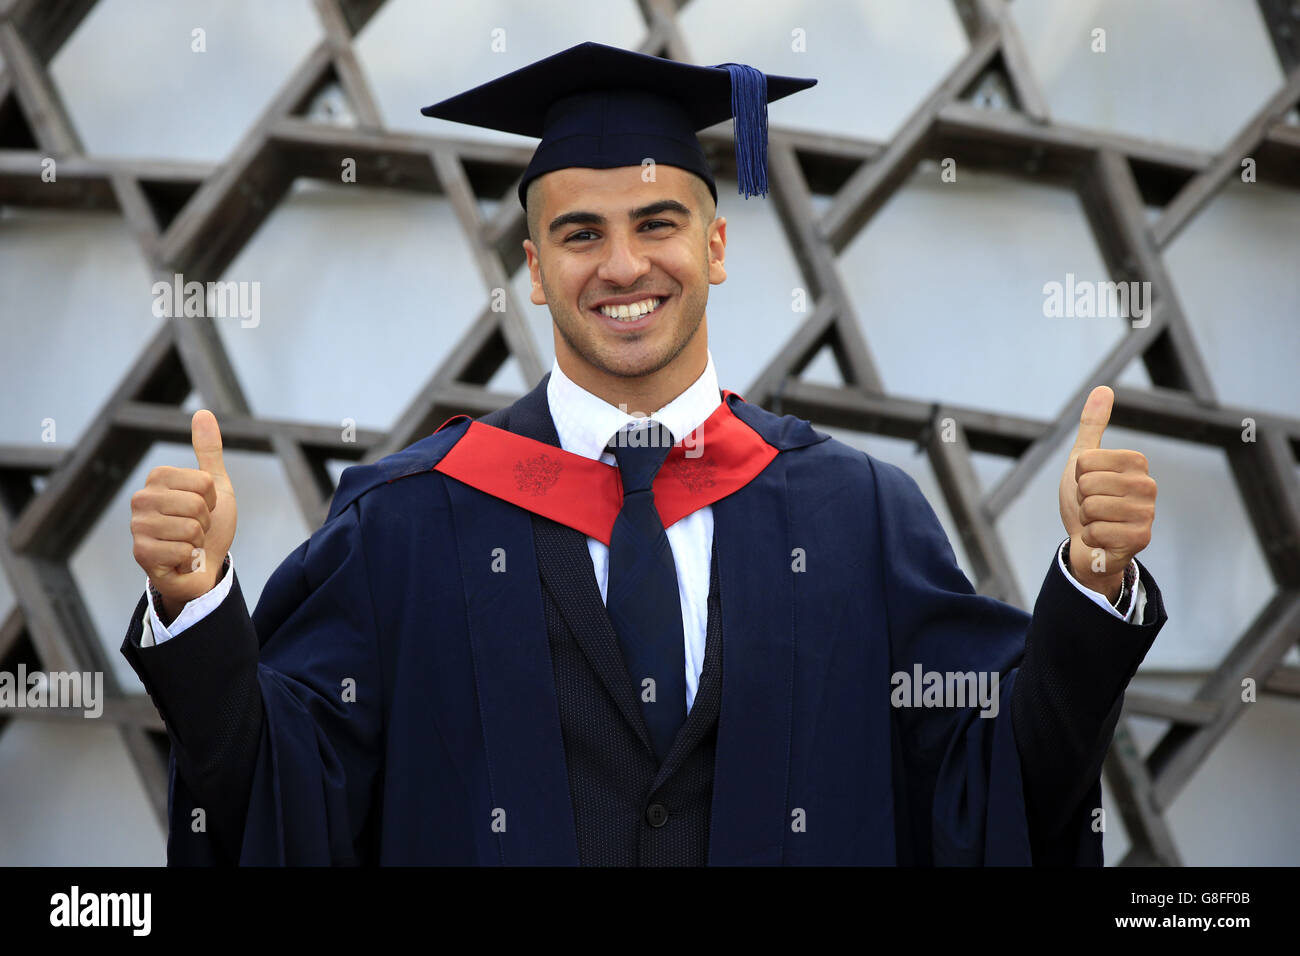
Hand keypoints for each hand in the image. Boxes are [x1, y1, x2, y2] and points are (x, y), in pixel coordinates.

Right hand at [131, 410, 236, 617]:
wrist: (204, 568)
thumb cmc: (208, 526)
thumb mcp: (215, 486)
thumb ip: (209, 451)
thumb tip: (203, 412)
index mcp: (157, 479)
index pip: (203, 483)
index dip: (212, 500)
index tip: (204, 509)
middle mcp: (141, 499)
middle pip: (197, 504)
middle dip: (205, 522)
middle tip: (196, 530)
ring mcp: (138, 527)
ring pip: (191, 528)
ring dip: (198, 541)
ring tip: (188, 544)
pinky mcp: (141, 553)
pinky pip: (183, 550)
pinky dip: (191, 558)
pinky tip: (181, 560)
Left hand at [1058, 386, 1155, 601]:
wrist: (1089, 542)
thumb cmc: (1087, 499)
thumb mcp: (1083, 459)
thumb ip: (1093, 425)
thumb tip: (1103, 388)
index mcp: (1136, 462)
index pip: (1086, 462)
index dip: (1077, 476)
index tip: (1088, 484)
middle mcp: (1148, 485)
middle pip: (1087, 484)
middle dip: (1081, 499)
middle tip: (1092, 506)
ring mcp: (1147, 513)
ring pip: (1091, 508)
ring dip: (1085, 519)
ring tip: (1097, 521)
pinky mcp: (1141, 538)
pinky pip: (1096, 532)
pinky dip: (1091, 537)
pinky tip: (1103, 538)